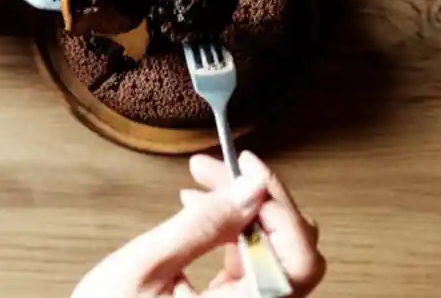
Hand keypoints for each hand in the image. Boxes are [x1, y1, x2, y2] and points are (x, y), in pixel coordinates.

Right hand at [73, 152, 325, 297]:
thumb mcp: (142, 270)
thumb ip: (200, 227)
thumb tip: (250, 187)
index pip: (299, 261)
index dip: (282, 208)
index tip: (248, 170)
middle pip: (291, 253)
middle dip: (257, 201)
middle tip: (217, 170)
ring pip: (272, 256)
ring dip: (242, 214)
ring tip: (200, 184)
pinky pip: (250, 268)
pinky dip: (231, 236)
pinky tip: (200, 212)